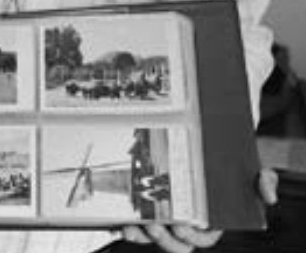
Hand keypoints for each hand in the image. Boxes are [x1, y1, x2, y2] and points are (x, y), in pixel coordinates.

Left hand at [120, 168, 278, 251]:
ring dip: (144, 236)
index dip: (192, 236)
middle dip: (165, 240)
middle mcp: (188, 224)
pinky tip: (123, 221)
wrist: (208, 148)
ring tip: (136, 225)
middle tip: (156, 225)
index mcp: (211, 222)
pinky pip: (139, 225)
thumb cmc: (228, 167)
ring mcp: (167, 217)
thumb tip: (268, 197)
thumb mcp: (253, 171)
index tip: (184, 225)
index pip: (202, 239)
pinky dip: (130, 227)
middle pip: (177, 244)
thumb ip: (264, 182)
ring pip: (155, 237)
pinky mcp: (150, 208)